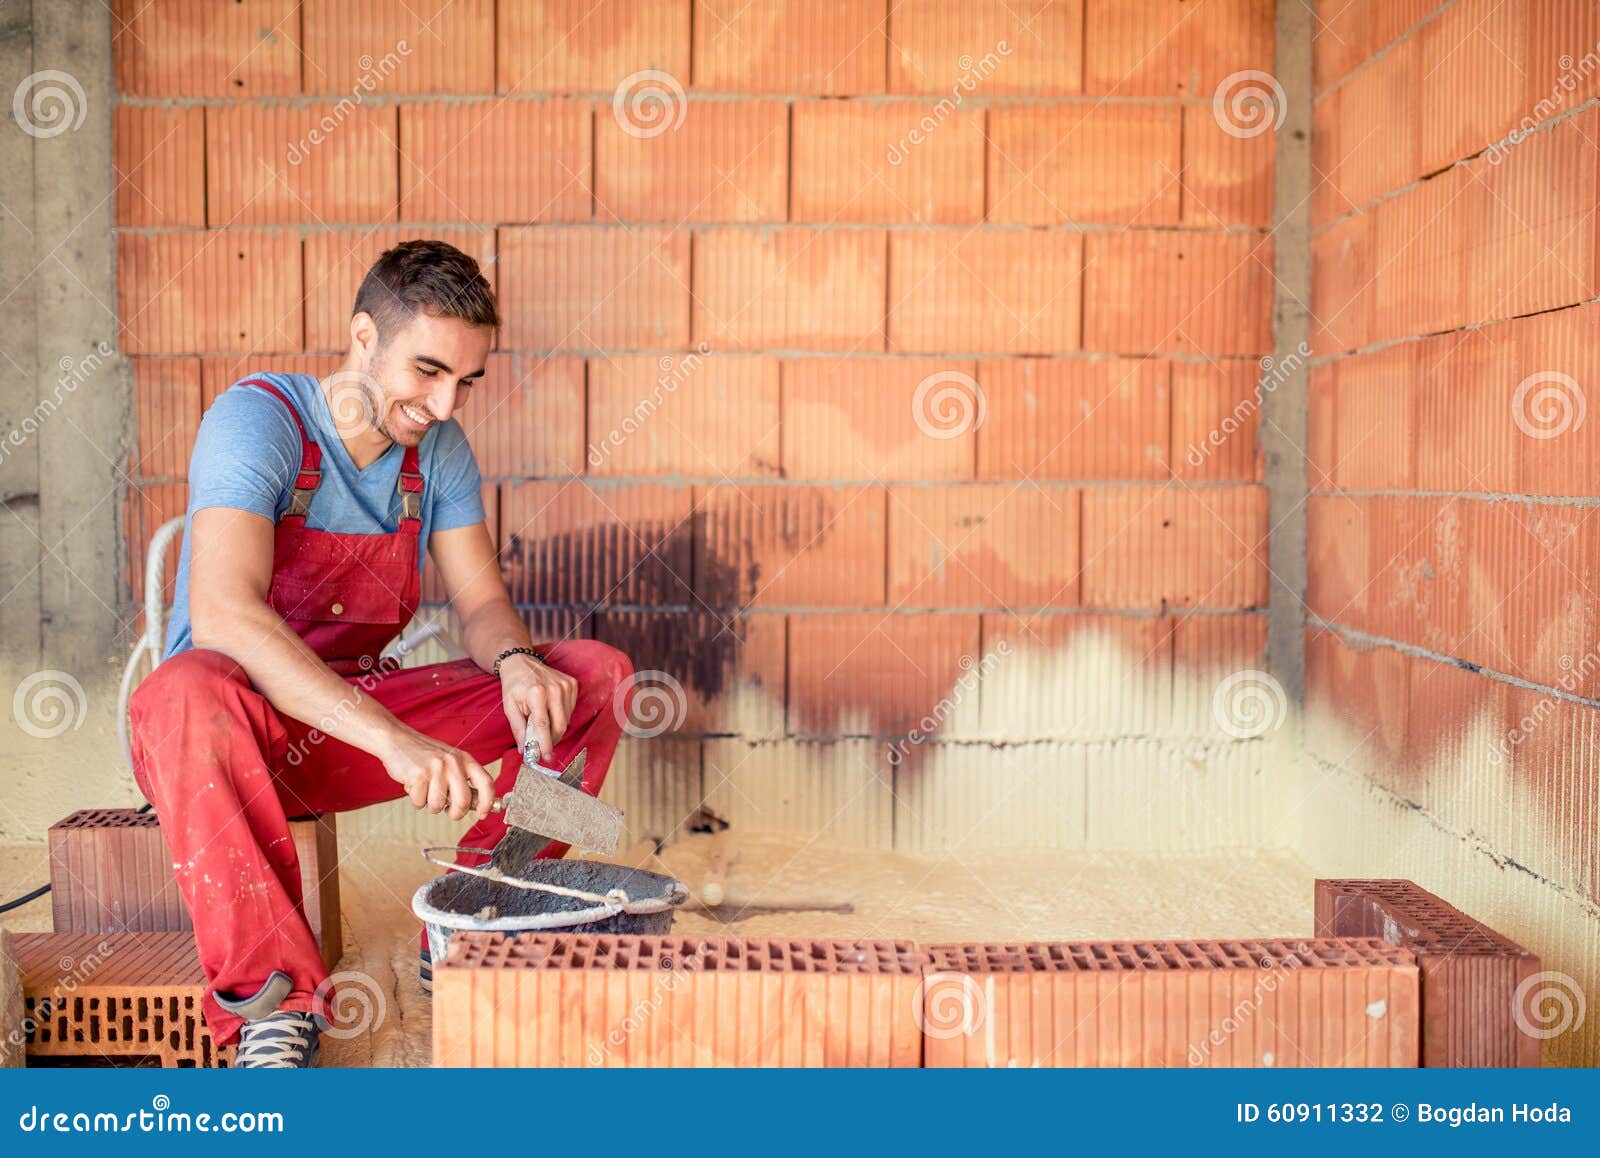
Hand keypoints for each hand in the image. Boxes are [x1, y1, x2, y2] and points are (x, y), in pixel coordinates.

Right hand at [378, 727, 496, 821]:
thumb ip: (462, 779)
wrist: (396, 739)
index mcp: (464, 759)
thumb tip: (475, 805)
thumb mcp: (449, 760)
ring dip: (430, 804)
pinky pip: (420, 802)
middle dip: (455, 813)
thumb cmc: (423, 753)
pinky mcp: (418, 775)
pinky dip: (415, 799)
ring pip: (438, 806)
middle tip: (448, 810)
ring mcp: (436, 768)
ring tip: (425, 789)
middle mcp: (453, 762)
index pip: (486, 783)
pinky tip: (413, 785)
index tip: (483, 814)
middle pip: (463, 802)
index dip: (487, 802)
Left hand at [499, 652, 577, 765]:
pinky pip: (570, 710)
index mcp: (536, 693)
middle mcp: (554, 688)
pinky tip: (551, 711)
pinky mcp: (572, 684)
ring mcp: (566, 685)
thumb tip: (524, 750)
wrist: (522, 662)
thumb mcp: (509, 707)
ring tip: (543, 725)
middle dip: (552, 739)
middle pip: (559, 724)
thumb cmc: (515, 685)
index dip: (545, 743)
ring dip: (556, 728)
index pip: (543, 724)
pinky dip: (561, 716)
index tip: (545, 756)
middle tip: (544, 748)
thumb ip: (518, 729)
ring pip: (566, 719)